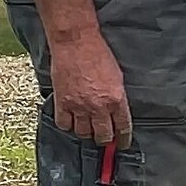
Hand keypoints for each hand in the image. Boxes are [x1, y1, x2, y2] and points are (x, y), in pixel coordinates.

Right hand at [51, 28, 132, 147]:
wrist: (76, 42)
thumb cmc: (97, 53)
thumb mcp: (117, 76)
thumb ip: (117, 97)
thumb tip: (117, 112)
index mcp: (116, 100)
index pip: (123, 128)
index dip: (123, 139)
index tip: (122, 143)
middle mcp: (99, 107)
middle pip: (103, 136)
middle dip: (105, 139)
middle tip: (104, 137)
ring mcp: (79, 106)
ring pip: (83, 133)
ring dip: (86, 132)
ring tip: (87, 127)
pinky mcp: (62, 103)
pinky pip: (64, 124)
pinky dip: (68, 125)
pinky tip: (71, 120)